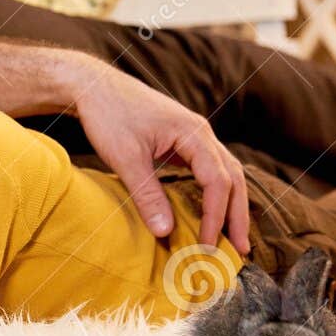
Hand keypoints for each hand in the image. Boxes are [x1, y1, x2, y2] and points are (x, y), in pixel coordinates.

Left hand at [75, 68, 249, 253]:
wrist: (94, 86)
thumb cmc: (109, 116)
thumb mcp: (125, 158)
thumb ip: (147, 195)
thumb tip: (166, 232)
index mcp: (194, 133)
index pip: (217, 181)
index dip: (216, 216)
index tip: (208, 245)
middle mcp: (201, 133)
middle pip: (232, 177)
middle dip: (238, 215)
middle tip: (242, 249)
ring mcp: (194, 136)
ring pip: (225, 173)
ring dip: (230, 205)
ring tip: (233, 237)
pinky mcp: (182, 141)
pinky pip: (209, 170)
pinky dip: (214, 193)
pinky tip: (210, 213)